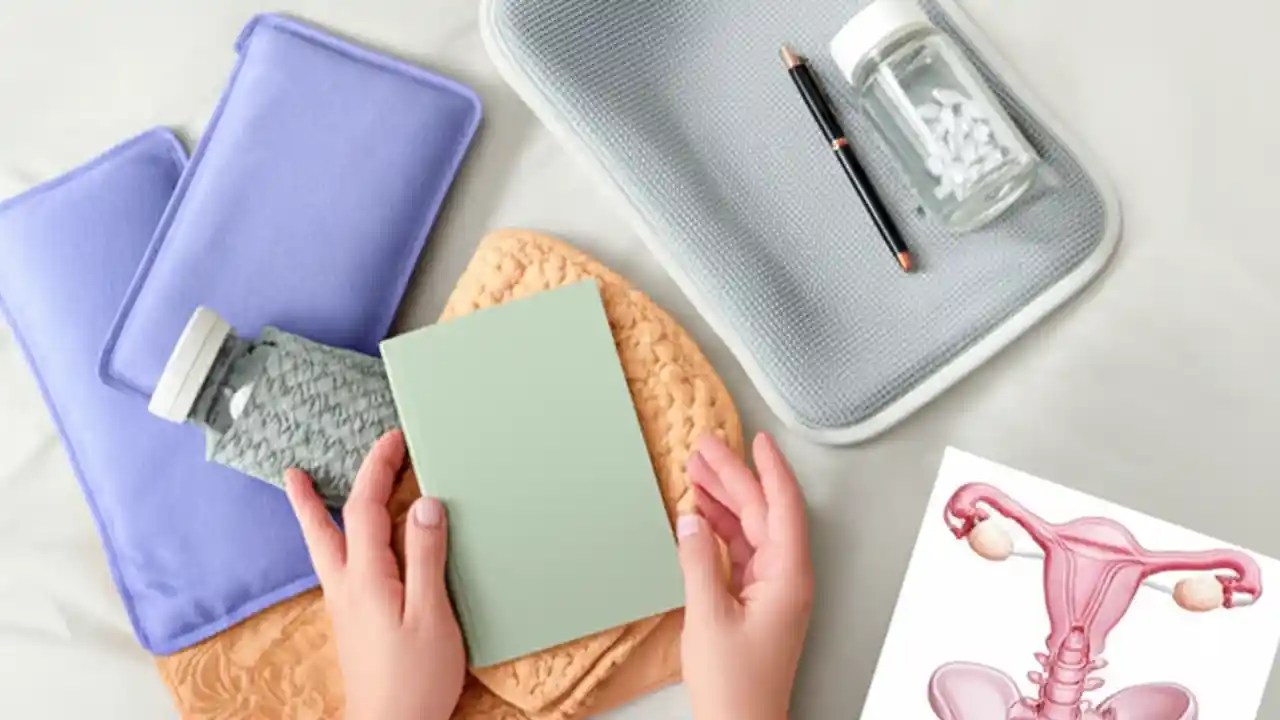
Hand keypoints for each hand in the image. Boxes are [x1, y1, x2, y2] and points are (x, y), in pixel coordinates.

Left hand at [284, 430, 465, 719]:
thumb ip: (428, 557)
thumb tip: (426, 504)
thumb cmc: (415, 678)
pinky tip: (347, 548)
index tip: (392, 439)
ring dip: (315, 517)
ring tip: (300, 494)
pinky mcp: (354, 623)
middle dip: (313, 495)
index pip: (365, 509)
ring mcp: (346, 607)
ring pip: (325, 549)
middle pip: (326, 529)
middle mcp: (347, 587)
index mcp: (367, 578)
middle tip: (297, 469)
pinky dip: (336, 543)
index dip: (377, 469)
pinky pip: (339, 567)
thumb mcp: (432, 614)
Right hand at [677, 432, 813, 719]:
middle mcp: (786, 578)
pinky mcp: (756, 602)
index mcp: (788, 576)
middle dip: (735, 478)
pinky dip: (719, 530)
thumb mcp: (708, 618)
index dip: (770, 469)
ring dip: (724, 501)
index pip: (783, 507)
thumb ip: (698, 563)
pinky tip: (698, 517)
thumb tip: (690, 522)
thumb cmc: (736, 687)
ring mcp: (772, 590)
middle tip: (705, 448)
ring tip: (694, 473)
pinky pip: (740, 552)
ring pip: (750, 530)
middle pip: (763, 513)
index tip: (756, 440)